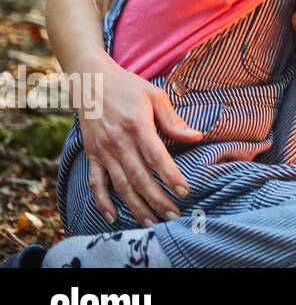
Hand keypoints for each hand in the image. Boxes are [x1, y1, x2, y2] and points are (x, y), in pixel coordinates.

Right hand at [80, 59, 202, 226]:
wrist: (90, 81)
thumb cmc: (128, 87)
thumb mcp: (154, 95)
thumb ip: (173, 120)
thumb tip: (197, 137)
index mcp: (137, 126)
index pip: (156, 157)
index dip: (170, 176)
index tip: (185, 191)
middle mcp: (118, 142)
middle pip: (140, 177)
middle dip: (158, 200)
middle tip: (174, 217)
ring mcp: (103, 151)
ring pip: (120, 185)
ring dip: (136, 207)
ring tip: (152, 223)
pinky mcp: (92, 155)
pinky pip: (96, 183)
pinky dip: (103, 202)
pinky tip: (113, 217)